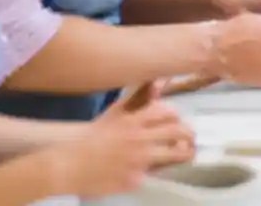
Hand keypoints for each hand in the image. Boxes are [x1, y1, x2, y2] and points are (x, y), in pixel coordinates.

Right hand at [54, 81, 194, 196]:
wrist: (70, 165)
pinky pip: (156, 174)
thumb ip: (138, 97)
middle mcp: (139, 139)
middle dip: (189, 134)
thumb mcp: (115, 113)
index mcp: (133, 120)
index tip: (177, 121)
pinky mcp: (136, 179)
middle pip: (178, 132)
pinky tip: (157, 169)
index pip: (168, 113)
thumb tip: (160, 81)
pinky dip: (158, 171)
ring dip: (185, 153)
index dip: (176, 117)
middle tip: (191, 138)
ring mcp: (139, 161)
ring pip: (176, 154)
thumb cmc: (94, 137)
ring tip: (188, 153)